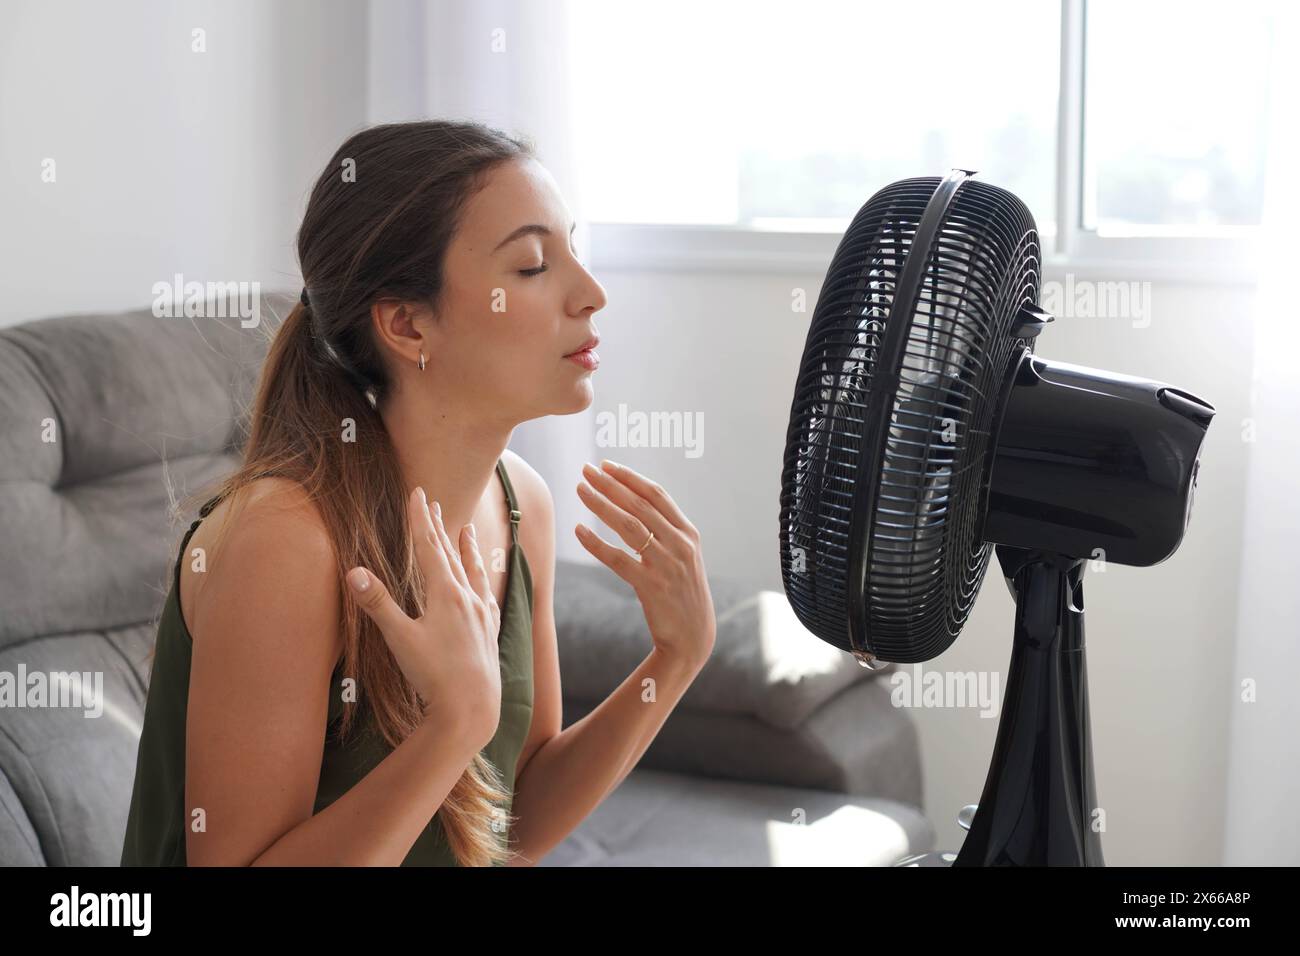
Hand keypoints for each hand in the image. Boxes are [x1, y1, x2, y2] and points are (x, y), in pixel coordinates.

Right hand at [346, 486, 502, 744]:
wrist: (473, 708)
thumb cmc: (434, 675)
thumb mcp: (400, 639)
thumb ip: (378, 603)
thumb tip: (354, 571)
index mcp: (445, 594)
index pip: (429, 547)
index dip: (420, 520)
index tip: (417, 494)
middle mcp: (468, 598)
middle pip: (450, 554)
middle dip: (439, 527)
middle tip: (434, 503)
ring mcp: (482, 614)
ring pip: (473, 572)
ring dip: (466, 549)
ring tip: (467, 530)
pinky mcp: (489, 632)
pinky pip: (486, 596)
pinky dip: (482, 581)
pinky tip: (483, 584)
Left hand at [575, 460, 715, 668]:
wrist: (693, 635)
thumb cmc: (681, 591)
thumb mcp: (683, 555)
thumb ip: (666, 530)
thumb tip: (635, 503)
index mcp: (687, 532)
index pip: (656, 494)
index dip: (630, 477)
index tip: (606, 465)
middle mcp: (679, 544)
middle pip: (639, 504)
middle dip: (610, 484)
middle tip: (586, 469)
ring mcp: (666, 564)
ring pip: (628, 526)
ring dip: (601, 504)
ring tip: (579, 490)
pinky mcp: (650, 586)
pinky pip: (617, 559)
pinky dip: (596, 543)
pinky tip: (578, 530)